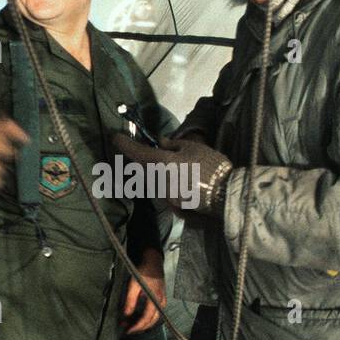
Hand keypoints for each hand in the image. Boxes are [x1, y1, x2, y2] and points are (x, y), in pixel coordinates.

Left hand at [112, 132, 232, 216]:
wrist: (224, 193)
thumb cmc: (209, 166)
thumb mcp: (192, 148)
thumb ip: (172, 144)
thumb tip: (159, 142)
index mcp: (161, 162)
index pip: (136, 152)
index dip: (124, 144)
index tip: (115, 137)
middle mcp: (156, 179)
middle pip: (139, 167)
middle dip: (135, 157)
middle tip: (133, 148)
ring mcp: (162, 193)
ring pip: (147, 178)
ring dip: (145, 169)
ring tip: (151, 161)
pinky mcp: (170, 203)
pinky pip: (157, 187)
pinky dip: (156, 179)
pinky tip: (165, 175)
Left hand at [122, 247, 166, 334]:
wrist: (153, 261)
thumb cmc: (144, 271)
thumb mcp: (133, 285)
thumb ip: (130, 301)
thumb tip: (126, 314)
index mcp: (154, 298)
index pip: (146, 318)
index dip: (137, 326)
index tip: (128, 330)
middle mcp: (160, 301)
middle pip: (152, 321)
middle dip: (139, 327)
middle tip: (128, 329)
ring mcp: (162, 301)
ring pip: (154, 318)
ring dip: (142, 323)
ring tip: (130, 323)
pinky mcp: (161, 299)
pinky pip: (155, 312)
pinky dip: (147, 317)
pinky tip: (138, 316)